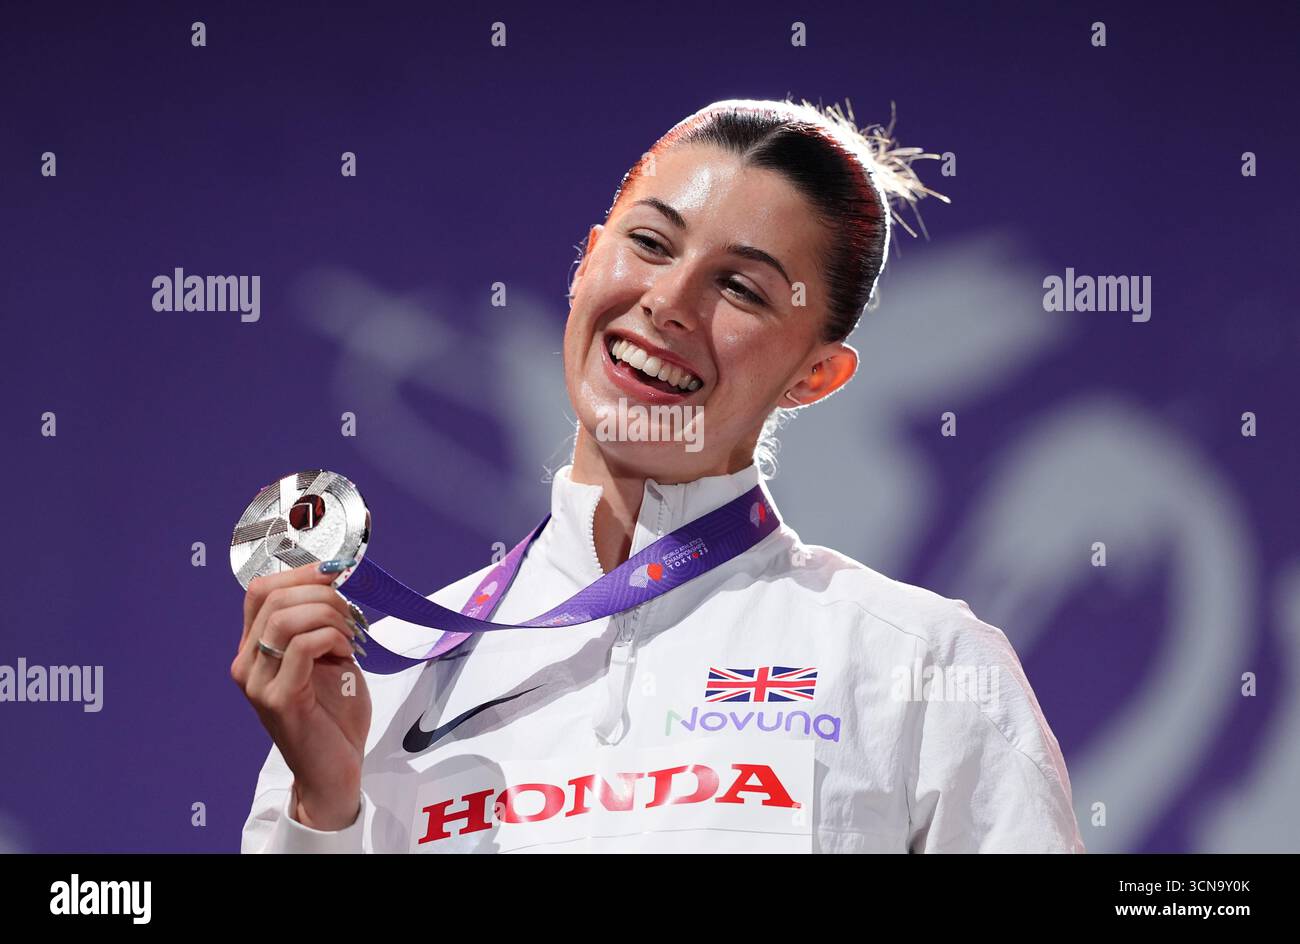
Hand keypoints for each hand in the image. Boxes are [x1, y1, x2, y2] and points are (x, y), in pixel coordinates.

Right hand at [231, 560, 372, 830]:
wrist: (336, 770)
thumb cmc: (334, 715)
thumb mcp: (329, 658)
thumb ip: (321, 623)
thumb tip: (335, 580)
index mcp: (254, 650)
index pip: (259, 591)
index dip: (299, 572)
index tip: (336, 571)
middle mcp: (246, 664)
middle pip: (273, 598)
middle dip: (321, 594)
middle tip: (351, 613)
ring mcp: (258, 683)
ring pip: (286, 619)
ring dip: (329, 616)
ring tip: (350, 636)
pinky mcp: (279, 700)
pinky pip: (303, 647)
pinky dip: (331, 638)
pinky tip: (346, 653)